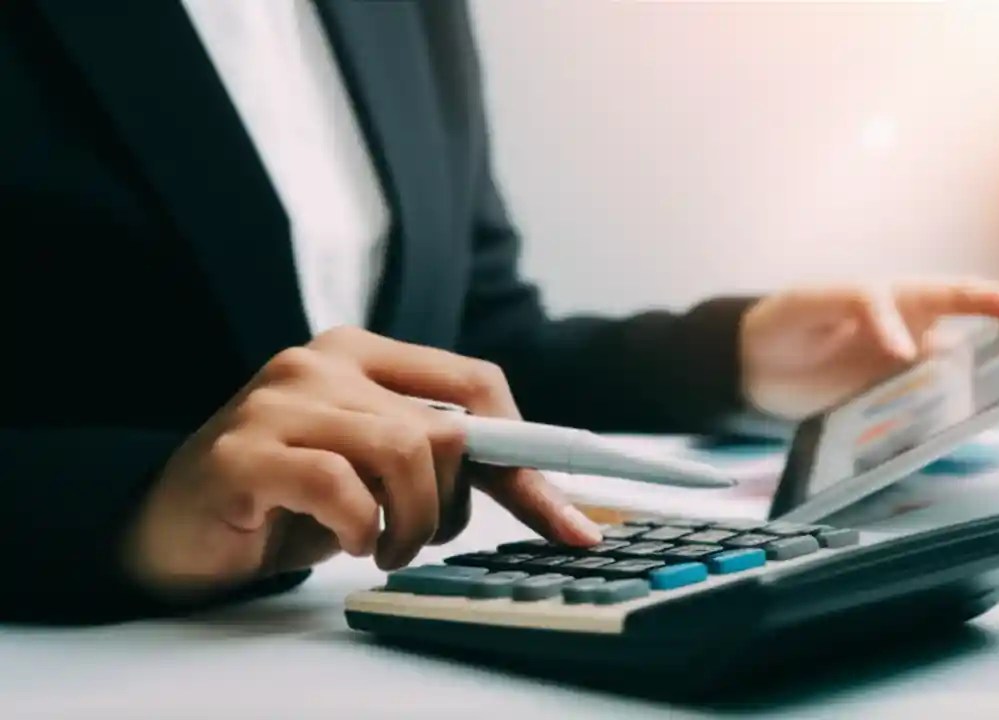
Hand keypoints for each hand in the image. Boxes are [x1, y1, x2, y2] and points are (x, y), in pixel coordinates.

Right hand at [120, 326, 601, 601]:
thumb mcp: (383, 472)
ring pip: (404, 451)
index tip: (568, 523)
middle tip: (419, 539)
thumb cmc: (293, 499)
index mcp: (364, 353)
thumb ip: (450, 463)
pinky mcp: (242, 450)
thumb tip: (554, 501)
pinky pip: (338, 484)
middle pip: (448, 427)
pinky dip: (361, 527)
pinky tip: (345, 541)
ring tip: (383, 548)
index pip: (476, 384)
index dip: (527, 454)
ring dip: (412, 523)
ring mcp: (278, 400)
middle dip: (455, 504)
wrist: (177, 529)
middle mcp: (322, 361)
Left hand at [740, 278, 998, 418]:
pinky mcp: (885, 412)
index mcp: (901, 300)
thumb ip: (863, 308)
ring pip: (952, 387)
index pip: (960, 296)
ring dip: (977, 396)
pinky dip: (938, 428)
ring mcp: (902, 378)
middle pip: (973, 345)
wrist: (750, 366)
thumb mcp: (817, 301)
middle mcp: (913, 339)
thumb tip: (906, 348)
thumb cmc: (787, 319)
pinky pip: (921, 420)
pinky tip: (949, 437)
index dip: (998, 300)